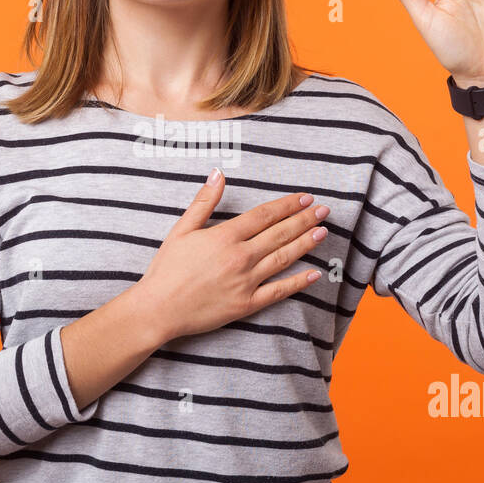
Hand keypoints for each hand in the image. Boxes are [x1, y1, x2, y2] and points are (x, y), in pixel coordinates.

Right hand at [133, 170, 330, 342]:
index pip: (265, 215)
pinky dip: (298, 282)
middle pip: (280, 233)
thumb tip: (219, 173)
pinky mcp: (247, 304)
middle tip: (324, 211)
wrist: (159, 309)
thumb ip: (204, 201)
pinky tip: (314, 274)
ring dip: (305, 244)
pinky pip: (278, 292)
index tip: (306, 198)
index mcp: (225, 236)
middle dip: (304, 220)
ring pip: (283, 258)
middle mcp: (240, 257)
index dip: (288, 205)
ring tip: (323, 232)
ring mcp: (246, 282)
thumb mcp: (182, 229)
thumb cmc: (167, 269)